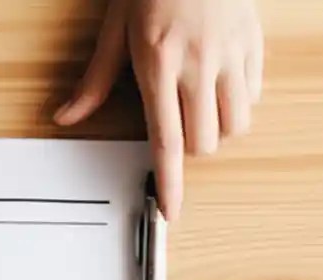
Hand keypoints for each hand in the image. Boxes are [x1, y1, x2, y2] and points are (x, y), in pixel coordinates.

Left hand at [55, 0, 263, 220]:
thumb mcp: (114, 27)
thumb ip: (95, 79)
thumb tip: (67, 116)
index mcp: (158, 62)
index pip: (166, 140)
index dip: (170, 182)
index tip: (171, 210)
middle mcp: (199, 63)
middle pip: (204, 142)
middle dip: (190, 148)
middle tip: (176, 122)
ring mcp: (232, 54)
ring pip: (236, 126)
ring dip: (217, 129)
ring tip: (200, 105)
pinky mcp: (255, 44)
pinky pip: (254, 97)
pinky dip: (239, 102)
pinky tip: (220, 83)